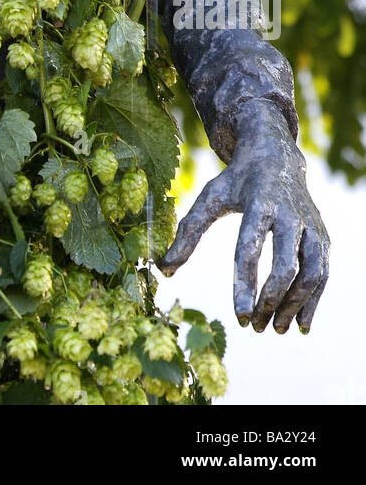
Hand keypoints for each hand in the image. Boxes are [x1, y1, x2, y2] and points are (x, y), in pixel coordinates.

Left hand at [158, 100, 328, 333]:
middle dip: (270, 300)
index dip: (245, 284)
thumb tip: (163, 270)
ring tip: (274, 329)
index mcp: (258, 203)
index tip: (240, 316)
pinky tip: (299, 323)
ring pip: (310, 273)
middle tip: (254, 327)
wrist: (276, 156)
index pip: (251, 248)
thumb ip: (188, 232)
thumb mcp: (210, 198)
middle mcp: (290, 214)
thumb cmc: (237, 182)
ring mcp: (310, 226)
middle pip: (285, 265)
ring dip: (293, 306)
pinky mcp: (322, 236)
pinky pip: (322, 274)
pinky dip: (313, 301)